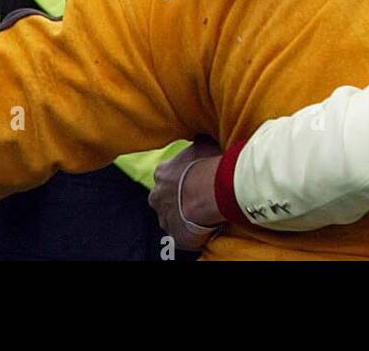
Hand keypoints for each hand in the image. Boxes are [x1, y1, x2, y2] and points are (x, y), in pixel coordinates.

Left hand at [149, 137, 223, 251]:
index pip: (166, 175)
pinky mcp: (174, 236)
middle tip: (198, 195)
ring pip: (173, 217)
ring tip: (204, 211)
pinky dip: (192, 232)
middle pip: (165, 197)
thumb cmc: (207, 165)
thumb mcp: (203, 143)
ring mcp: (164, 217)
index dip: (181, 176)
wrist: (210, 192)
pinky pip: (182, 235)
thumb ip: (197, 141)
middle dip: (178, 197)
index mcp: (162, 173)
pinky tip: (205, 225)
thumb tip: (199, 132)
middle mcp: (157, 196)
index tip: (193, 177)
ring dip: (185, 215)